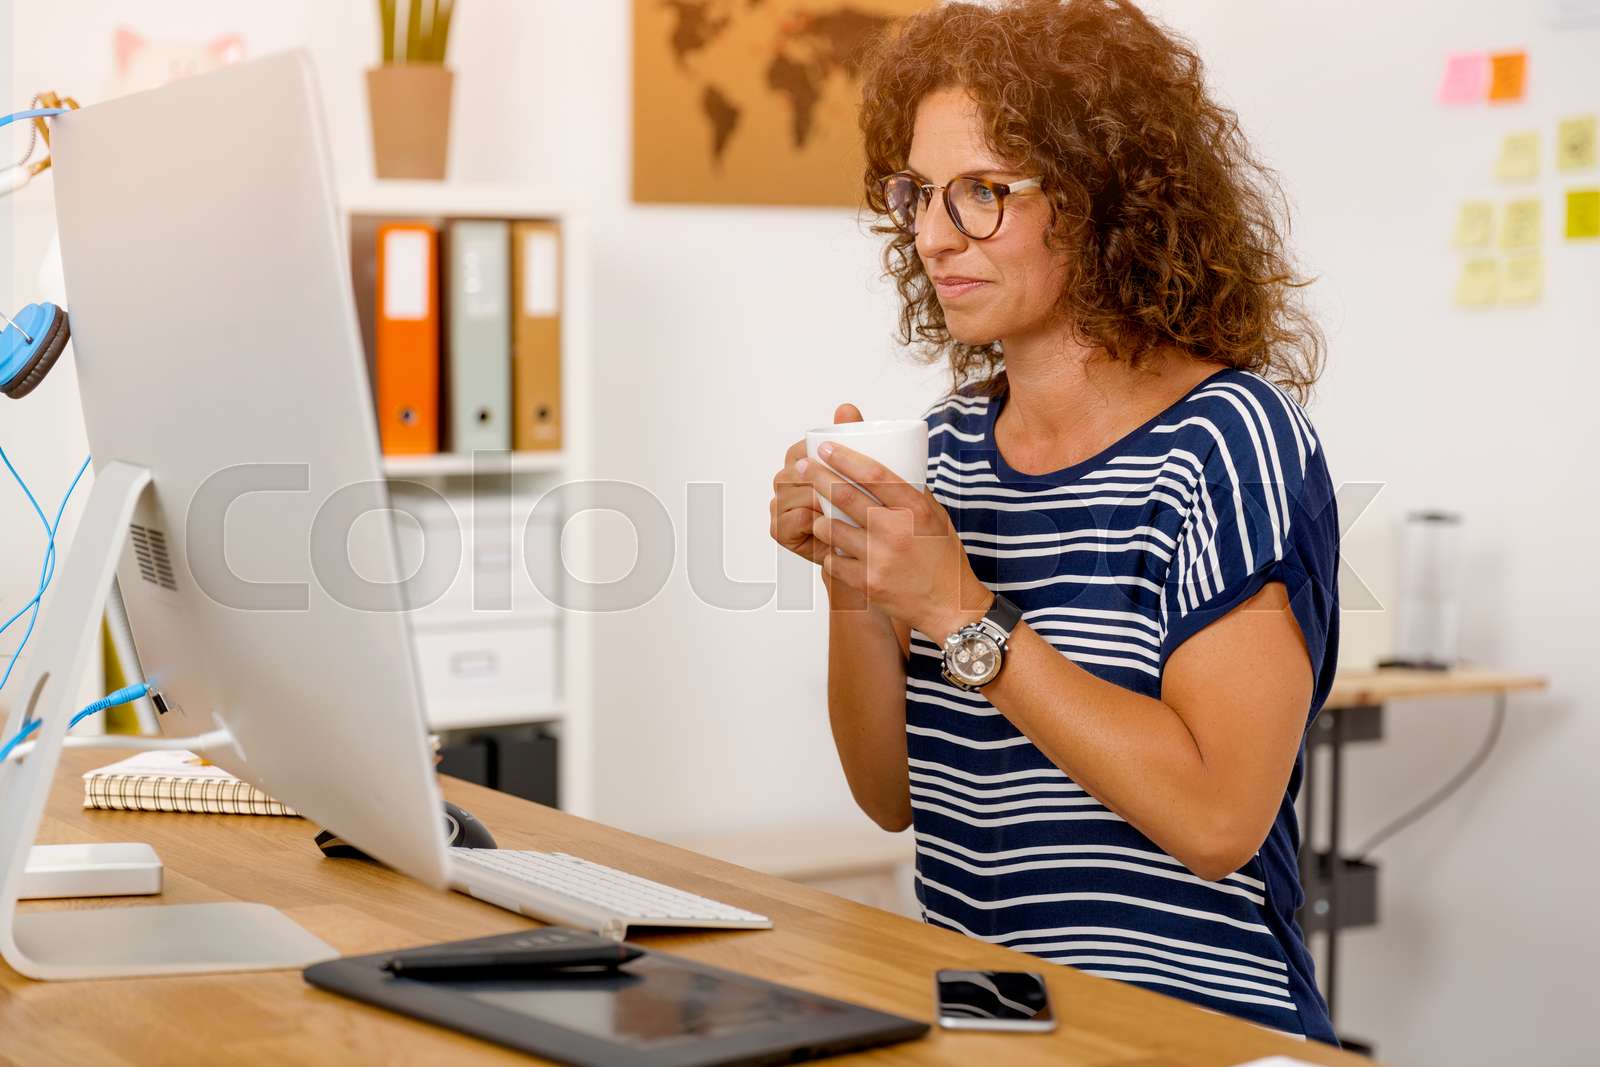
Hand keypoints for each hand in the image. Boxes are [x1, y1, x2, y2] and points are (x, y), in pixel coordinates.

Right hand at [770, 403, 862, 566]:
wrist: (860, 548)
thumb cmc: (859, 508)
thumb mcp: (860, 470)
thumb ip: (853, 436)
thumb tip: (846, 408)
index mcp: (797, 461)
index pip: (802, 449)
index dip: (823, 455)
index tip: (849, 463)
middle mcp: (783, 482)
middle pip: (797, 471)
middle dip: (826, 478)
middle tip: (859, 487)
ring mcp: (778, 506)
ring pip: (798, 493)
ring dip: (824, 498)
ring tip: (852, 507)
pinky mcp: (780, 530)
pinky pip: (797, 518)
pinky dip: (817, 519)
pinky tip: (835, 522)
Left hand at [795, 439, 992, 637]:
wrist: (949, 606)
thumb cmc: (942, 557)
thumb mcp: (935, 516)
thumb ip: (909, 493)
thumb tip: (881, 466)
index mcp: (915, 508)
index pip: (873, 474)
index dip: (844, 457)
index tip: (825, 447)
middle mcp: (895, 530)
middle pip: (843, 496)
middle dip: (816, 476)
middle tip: (801, 466)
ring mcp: (878, 558)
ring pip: (829, 528)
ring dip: (820, 520)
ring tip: (820, 517)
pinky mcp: (866, 582)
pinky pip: (831, 560)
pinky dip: (829, 552)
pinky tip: (834, 550)